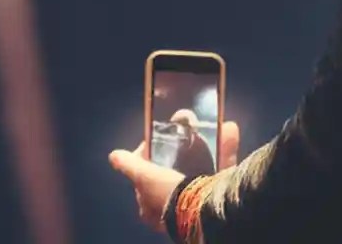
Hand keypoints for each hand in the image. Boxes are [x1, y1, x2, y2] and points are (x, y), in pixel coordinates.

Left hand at [109, 121, 240, 230]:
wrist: (201, 211)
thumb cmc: (167, 196)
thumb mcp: (144, 177)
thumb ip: (131, 165)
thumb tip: (114, 156)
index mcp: (152, 210)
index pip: (145, 182)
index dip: (148, 163)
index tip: (155, 145)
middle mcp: (173, 210)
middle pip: (173, 175)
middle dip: (180, 153)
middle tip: (182, 136)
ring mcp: (196, 202)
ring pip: (200, 169)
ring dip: (205, 148)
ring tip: (206, 130)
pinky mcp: (219, 194)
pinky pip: (221, 169)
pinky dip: (225, 151)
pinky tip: (227, 133)